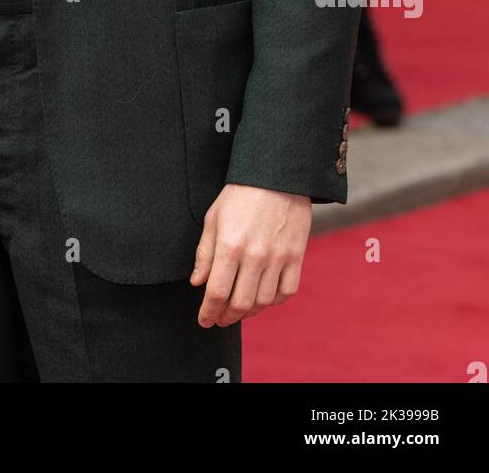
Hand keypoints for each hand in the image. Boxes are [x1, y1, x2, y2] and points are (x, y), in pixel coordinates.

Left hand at [189, 183, 311, 326]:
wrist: (277, 174)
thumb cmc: (241, 193)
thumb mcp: (214, 217)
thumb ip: (205, 253)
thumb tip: (197, 282)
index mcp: (230, 246)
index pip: (217, 292)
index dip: (208, 311)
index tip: (204, 320)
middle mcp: (255, 256)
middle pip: (240, 303)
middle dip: (226, 317)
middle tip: (220, 319)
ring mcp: (278, 258)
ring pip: (264, 301)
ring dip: (249, 311)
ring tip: (239, 310)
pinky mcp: (296, 256)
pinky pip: (287, 291)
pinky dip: (274, 301)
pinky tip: (264, 297)